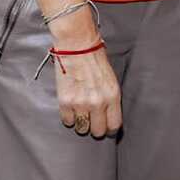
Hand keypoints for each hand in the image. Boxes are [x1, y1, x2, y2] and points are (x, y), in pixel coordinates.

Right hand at [48, 9, 121, 137]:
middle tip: (93, 122)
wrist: (77, 47)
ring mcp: (81, 104)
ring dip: (81, 123)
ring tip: (81, 112)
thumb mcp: (111, 79)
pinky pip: (67, 121)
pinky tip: (71, 107)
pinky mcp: (65, 102)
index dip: (110, 129)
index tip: (107, 128)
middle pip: (98, 131)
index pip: (114, 125)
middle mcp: (98, 102)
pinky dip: (69, 117)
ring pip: (81, 129)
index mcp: (113, 95)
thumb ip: (110, 98)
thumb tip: (108, 116)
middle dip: (96, 129)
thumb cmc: (96, 60)